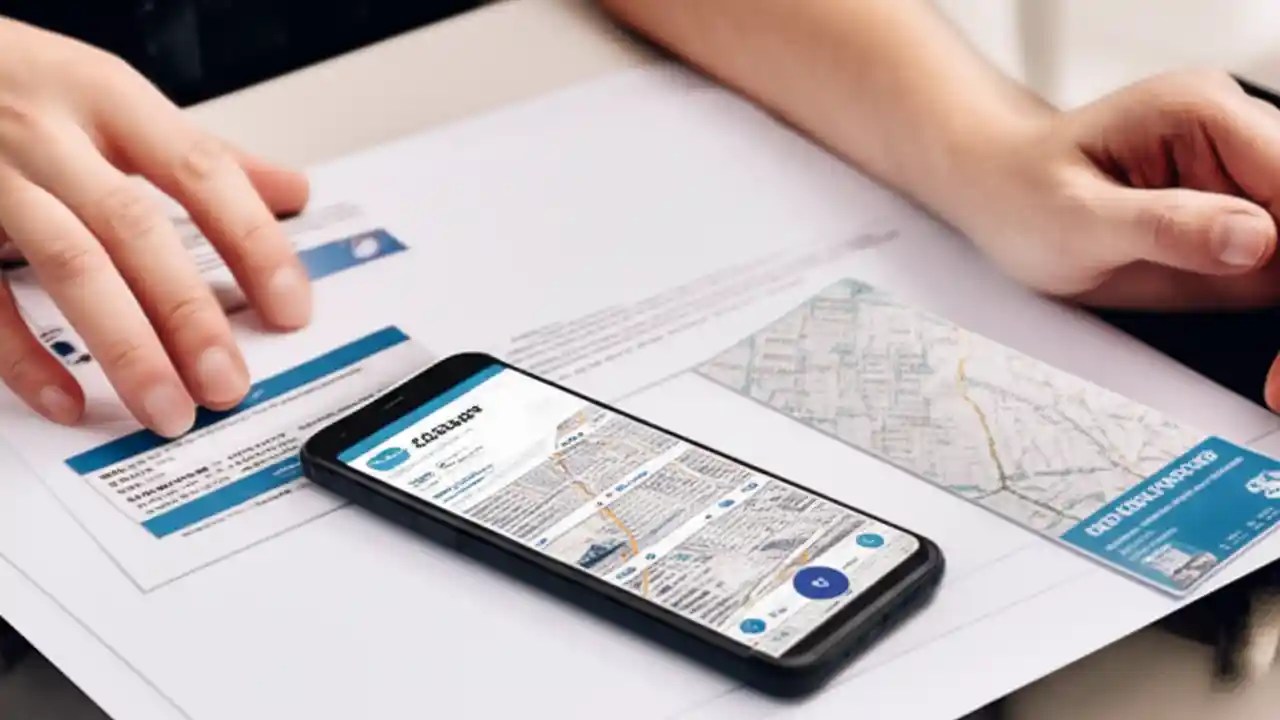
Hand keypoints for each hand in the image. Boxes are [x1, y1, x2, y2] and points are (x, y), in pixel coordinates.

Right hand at [0, 19, 310, 435]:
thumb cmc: (16, 84)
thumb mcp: (110, 98)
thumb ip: (199, 152)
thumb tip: (291, 191)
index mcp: (107, 99)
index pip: (202, 171)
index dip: (254, 243)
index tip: (291, 309)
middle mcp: (49, 135)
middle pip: (135, 230)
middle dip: (189, 315)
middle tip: (227, 383)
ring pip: (69, 266)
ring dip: (126, 347)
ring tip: (167, 408)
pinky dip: (24, 358)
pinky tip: (69, 400)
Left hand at [952, 71, 1279, 409]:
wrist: (998, 195)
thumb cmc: (1021, 196)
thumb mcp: (1077, 221)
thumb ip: (1165, 228)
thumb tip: (1257, 240)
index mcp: (1203, 111)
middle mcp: (1239, 134)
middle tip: (1278, 381)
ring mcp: (1246, 178)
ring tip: (1274, 383)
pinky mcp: (1242, 218)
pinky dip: (1275, 320)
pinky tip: (1271, 371)